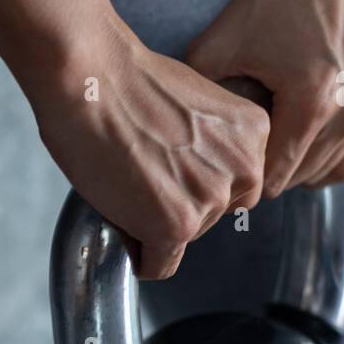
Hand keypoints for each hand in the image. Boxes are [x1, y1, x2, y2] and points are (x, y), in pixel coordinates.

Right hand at [25, 19, 269, 279]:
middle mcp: (244, 169)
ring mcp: (212, 200)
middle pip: (212, 216)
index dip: (192, 179)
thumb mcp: (196, 106)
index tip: (166, 162)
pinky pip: (158, 265)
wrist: (89, 78)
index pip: (233, 187)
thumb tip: (193, 174)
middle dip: (176, 202)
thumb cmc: (124, 81)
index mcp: (254, 135)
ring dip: (153, 221)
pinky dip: (137, 252)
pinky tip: (120, 215)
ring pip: (183, 238)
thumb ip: (211, 143)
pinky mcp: (176, 225)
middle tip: (140, 169)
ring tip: (127, 180)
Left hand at [184, 0, 343, 198]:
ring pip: (328, 174)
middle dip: (268, 172)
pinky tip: (297, 139)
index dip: (244, 176)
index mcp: (313, 101)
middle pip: (300, 179)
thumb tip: (184, 144)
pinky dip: (325, 157)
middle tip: (241, 153)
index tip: (224, 165)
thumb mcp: (216, 47)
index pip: (274, 175)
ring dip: (297, 168)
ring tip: (269, 145)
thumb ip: (199, 100)